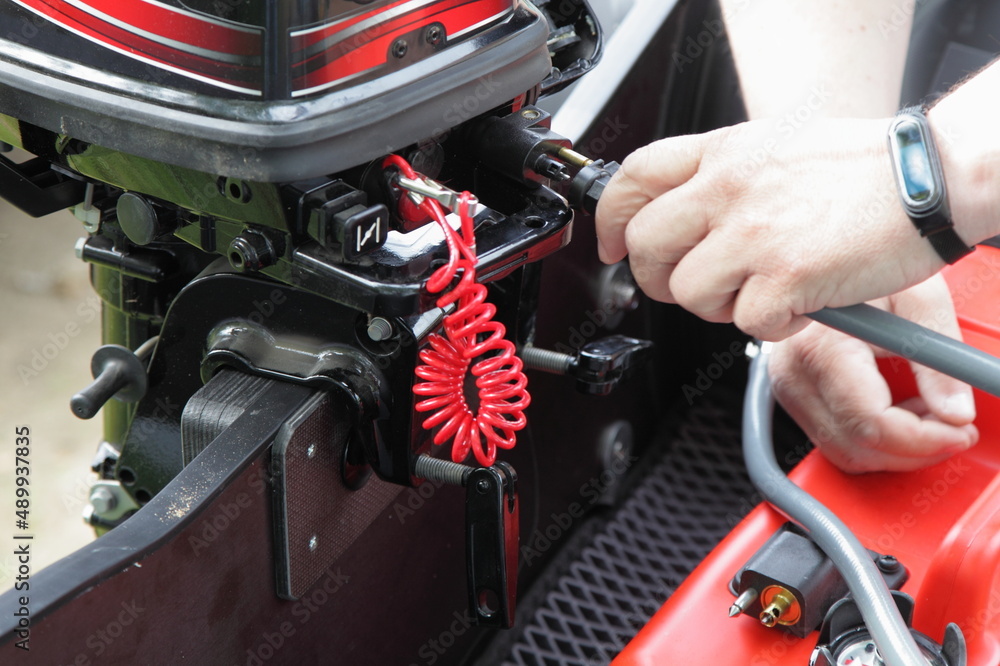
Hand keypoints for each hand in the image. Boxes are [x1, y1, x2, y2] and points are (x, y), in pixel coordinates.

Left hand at [595, 118, 949, 340]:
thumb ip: (721, 176)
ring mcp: (752, 233)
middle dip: (658, 277)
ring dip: (718, 305)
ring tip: (759, 291)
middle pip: (645, 246)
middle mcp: (727, 189)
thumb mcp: (775, 145)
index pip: (633, 178)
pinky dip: (771, 324)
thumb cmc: (863, 167)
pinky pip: (745, 322)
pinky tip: (798, 302)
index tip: (611, 245)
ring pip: (687, 292)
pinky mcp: (783, 276)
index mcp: (722, 153)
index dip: (610, 219)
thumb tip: (679, 216)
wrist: (929, 179)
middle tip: (692, 283)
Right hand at [768, 275, 977, 472]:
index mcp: (820, 347)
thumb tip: (956, 413)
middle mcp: (793, 372)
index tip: (959, 432)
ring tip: (927, 415)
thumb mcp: (920, 301)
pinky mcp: (789, 394)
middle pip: (856, 445)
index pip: (869, 421)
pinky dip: (871, 440)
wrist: (833, 251)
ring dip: (894, 449)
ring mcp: (786, 386)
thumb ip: (939, 364)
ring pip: (844, 452)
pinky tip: (897, 412)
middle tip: (954, 430)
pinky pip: (832, 440)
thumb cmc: (871, 261)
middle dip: (914, 449)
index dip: (922, 439)